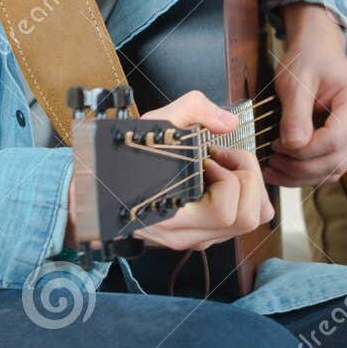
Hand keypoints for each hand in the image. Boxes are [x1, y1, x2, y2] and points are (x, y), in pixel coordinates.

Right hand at [67, 91, 272, 251]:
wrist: (94, 190)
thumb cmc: (123, 158)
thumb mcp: (154, 122)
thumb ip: (194, 109)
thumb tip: (229, 122)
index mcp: (175, 217)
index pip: (227, 210)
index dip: (228, 174)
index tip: (208, 153)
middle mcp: (189, 235)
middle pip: (248, 218)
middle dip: (247, 178)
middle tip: (223, 157)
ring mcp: (197, 238)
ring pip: (251, 221)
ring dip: (248, 187)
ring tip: (223, 166)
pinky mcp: (203, 235)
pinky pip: (241, 220)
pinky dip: (243, 196)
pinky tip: (220, 178)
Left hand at [263, 2, 346, 186]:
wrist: (319, 52)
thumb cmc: (308, 61)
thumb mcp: (295, 82)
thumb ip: (294, 114)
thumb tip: (293, 146)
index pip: (334, 140)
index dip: (303, 151)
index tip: (275, 145)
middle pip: (336, 160)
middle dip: (299, 167)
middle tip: (271, 160)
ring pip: (334, 170)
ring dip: (301, 176)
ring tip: (273, 167)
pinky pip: (332, 168)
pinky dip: (307, 173)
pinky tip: (284, 169)